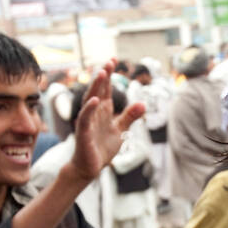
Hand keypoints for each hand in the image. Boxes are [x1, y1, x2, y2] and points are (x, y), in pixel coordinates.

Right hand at [70, 60, 145, 182]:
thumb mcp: (120, 130)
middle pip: (98, 89)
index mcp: (103, 110)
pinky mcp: (83, 131)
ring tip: (102, 73)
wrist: (90, 167)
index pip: (106, 88)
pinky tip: (96, 99)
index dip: (109, 75)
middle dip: (104, 75)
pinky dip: (90, 108)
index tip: (114, 60)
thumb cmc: (102, 148)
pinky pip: (85, 117)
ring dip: (96, 86)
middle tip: (110, 62)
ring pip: (91, 99)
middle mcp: (94, 112)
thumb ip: (130, 116)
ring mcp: (88, 120)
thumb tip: (143, 104)